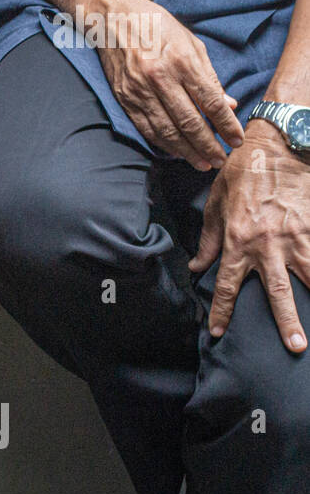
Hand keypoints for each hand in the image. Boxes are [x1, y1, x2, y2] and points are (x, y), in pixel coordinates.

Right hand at [95, 0, 244, 170]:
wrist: (114, 19)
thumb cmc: (157, 27)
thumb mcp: (191, 44)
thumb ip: (209, 77)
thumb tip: (228, 104)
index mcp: (182, 62)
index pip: (211, 102)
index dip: (227, 125)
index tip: (237, 141)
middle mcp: (160, 79)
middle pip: (189, 122)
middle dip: (208, 145)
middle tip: (220, 160)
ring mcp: (139, 91)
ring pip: (166, 131)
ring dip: (186, 150)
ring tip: (201, 162)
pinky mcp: (124, 98)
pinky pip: (145, 127)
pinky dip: (162, 143)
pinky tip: (176, 151)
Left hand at [190, 119, 309, 352]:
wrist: (275, 148)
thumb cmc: (240, 175)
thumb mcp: (215, 206)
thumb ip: (209, 241)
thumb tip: (196, 266)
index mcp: (238, 241)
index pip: (227, 284)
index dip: (222, 309)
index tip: (219, 332)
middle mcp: (268, 245)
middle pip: (278, 292)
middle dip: (287, 321)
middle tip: (295, 346)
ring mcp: (297, 237)